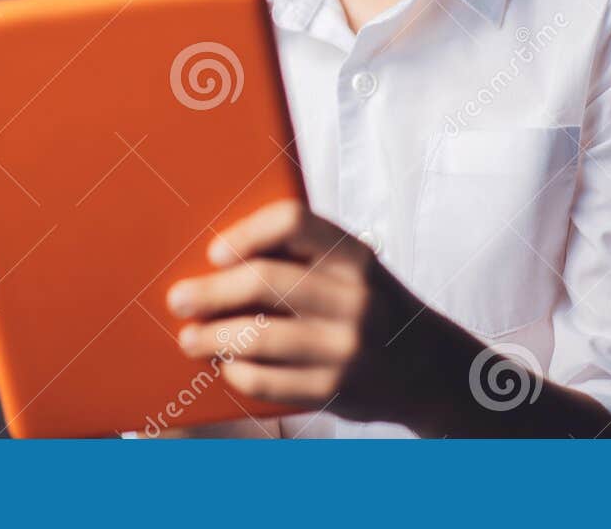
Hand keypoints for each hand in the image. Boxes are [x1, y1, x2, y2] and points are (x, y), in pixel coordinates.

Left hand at [165, 197, 610, 436]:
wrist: (430, 368)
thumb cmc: (374, 307)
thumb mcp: (356, 271)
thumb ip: (306, 257)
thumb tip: (221, 256)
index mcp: (357, 256)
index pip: (294, 222)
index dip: (247, 233)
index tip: (215, 252)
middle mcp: (356, 297)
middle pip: (264, 281)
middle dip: (211, 291)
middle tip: (179, 299)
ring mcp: (347, 346)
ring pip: (259, 337)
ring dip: (212, 338)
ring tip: (190, 339)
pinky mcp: (337, 388)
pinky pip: (269, 381)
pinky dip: (238, 374)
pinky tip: (225, 368)